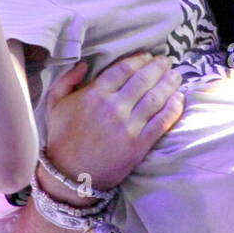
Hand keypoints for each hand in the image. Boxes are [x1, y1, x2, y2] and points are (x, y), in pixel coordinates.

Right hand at [39, 52, 183, 200]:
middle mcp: (113, 107)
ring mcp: (128, 126)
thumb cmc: (62, 138)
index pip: (124, 68)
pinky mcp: (139, 144)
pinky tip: (179, 99)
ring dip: (169, 83)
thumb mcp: (55, 104)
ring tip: (176, 75)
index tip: (148, 56)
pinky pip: (161, 122)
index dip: (140, 59)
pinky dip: (173, 108)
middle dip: (158, 67)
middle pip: (143, 80)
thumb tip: (83, 64)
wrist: (70, 176)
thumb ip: (67, 80)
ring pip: (155, 98)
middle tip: (166, 61)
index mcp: (94, 94)